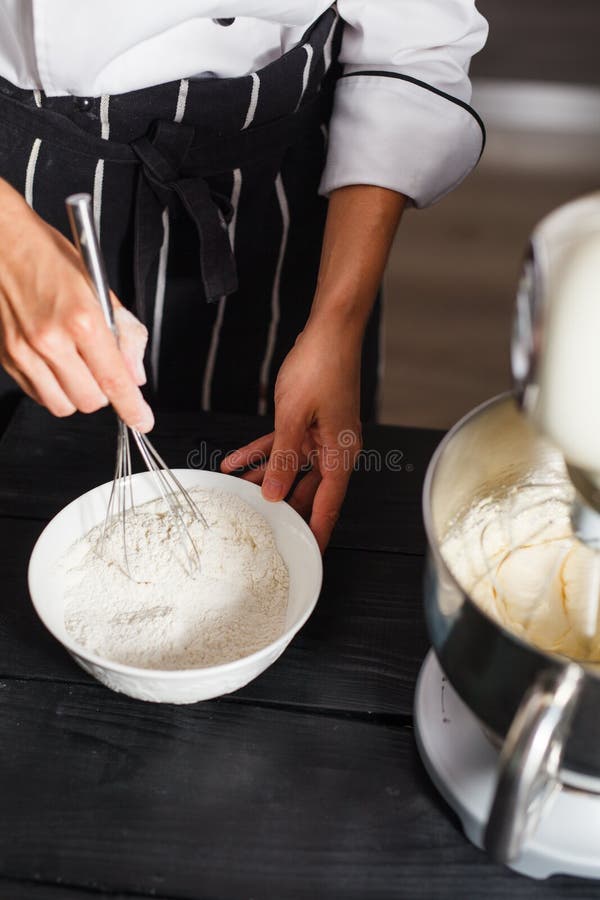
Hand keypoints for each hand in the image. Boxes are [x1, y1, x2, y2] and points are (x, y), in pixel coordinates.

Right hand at [0, 178, 152, 430]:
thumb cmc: (48, 256)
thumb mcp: (99, 286)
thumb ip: (124, 333)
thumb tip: (136, 374)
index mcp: (81, 319)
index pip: (114, 381)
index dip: (132, 408)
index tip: (143, 420)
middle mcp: (50, 340)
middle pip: (90, 401)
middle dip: (103, 393)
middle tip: (102, 369)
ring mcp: (24, 352)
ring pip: (62, 405)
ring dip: (77, 394)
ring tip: (77, 366)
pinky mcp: (6, 358)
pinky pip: (38, 394)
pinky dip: (52, 388)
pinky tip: (55, 363)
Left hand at [221, 319, 361, 552]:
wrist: (330, 329)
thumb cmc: (321, 367)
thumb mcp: (294, 418)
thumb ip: (284, 459)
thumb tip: (275, 495)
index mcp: (340, 454)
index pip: (329, 505)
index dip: (317, 532)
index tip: (308, 557)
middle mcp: (335, 449)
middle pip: (309, 491)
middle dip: (284, 509)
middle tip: (263, 531)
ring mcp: (322, 435)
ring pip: (292, 468)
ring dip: (265, 480)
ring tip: (237, 496)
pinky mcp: (309, 421)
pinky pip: (284, 444)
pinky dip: (262, 453)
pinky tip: (235, 462)